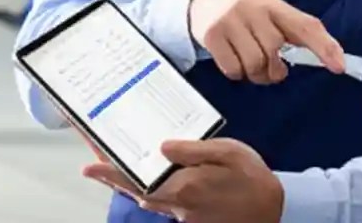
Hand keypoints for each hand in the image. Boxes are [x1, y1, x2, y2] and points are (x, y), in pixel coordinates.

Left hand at [84, 138, 283, 222]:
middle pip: (136, 190)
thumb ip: (193, 151)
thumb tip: (162, 147)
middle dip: (114, 176)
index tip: (89, 166)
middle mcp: (177, 205)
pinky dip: (150, 190)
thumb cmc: (251, 178)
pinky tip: (149, 178)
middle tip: (93, 164)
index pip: (138, 179)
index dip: (111, 173)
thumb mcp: (228, 153)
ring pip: (147, 198)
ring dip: (129, 183)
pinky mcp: (190, 220)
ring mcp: (182, 215)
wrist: (273, 211)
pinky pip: (162, 203)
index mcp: (184, 186)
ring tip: (113, 167)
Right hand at [190, 0, 344, 83]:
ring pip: (254, 64)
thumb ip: (292, 29)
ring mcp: (230, 21)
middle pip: (274, 51)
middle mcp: (252, 9)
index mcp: (273, 4)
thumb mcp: (270, 9)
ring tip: (254, 67)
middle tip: (272, 68)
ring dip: (257, 75)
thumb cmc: (245, 9)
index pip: (305, 25)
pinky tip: (235, 62)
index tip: (339, 67)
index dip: (325, 47)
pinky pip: (233, 69)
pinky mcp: (211, 35)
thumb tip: (328, 56)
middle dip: (275, 69)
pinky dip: (237, 73)